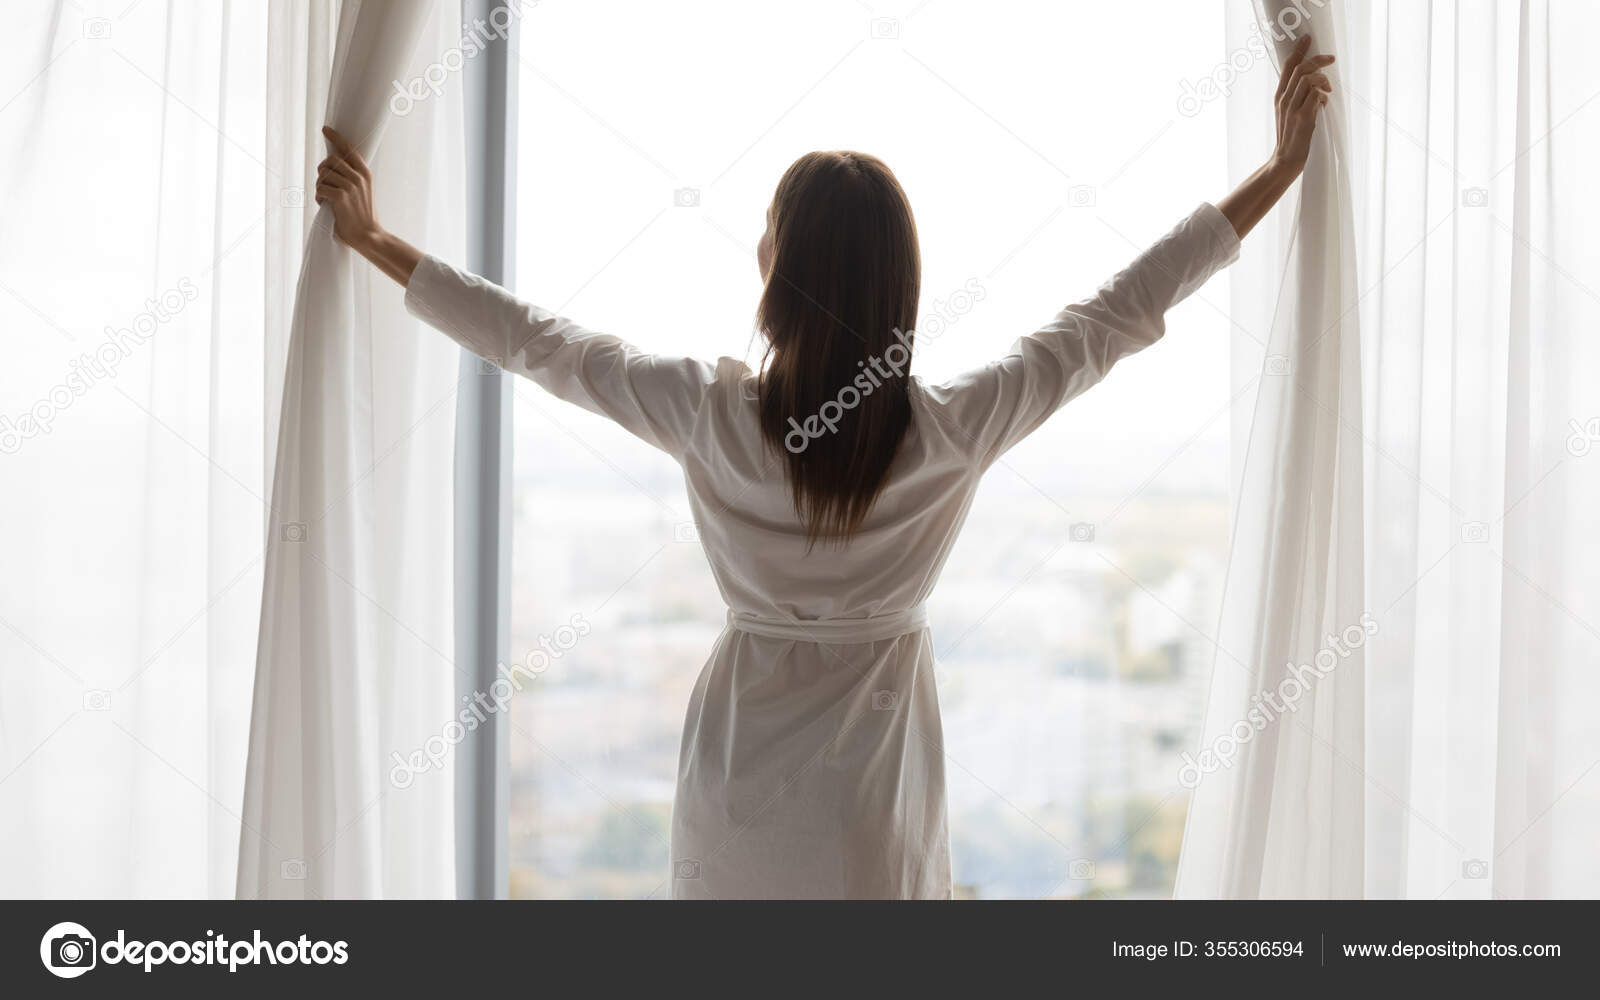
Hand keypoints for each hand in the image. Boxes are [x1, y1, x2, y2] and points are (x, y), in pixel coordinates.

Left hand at [315, 126, 381, 251]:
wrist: (369, 236)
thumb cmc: (363, 216)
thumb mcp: (363, 192)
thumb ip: (352, 178)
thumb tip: (331, 167)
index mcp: (365, 174)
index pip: (348, 149)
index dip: (335, 138)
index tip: (326, 129)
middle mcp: (358, 177)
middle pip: (330, 160)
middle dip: (322, 171)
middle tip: (323, 183)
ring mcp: (350, 186)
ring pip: (323, 174)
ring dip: (319, 186)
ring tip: (325, 198)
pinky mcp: (340, 196)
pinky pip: (320, 188)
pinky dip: (318, 197)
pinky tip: (325, 204)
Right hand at [1270, 35, 1333, 177]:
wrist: (1285, 160)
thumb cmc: (1290, 137)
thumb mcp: (1289, 114)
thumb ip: (1298, 98)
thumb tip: (1317, 86)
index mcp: (1280, 97)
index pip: (1288, 67)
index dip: (1299, 50)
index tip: (1308, 39)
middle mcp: (1284, 100)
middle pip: (1301, 68)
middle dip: (1318, 60)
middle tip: (1331, 59)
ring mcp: (1292, 108)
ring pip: (1309, 80)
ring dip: (1323, 80)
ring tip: (1328, 89)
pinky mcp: (1303, 118)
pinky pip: (1316, 95)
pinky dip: (1323, 95)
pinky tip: (1324, 103)